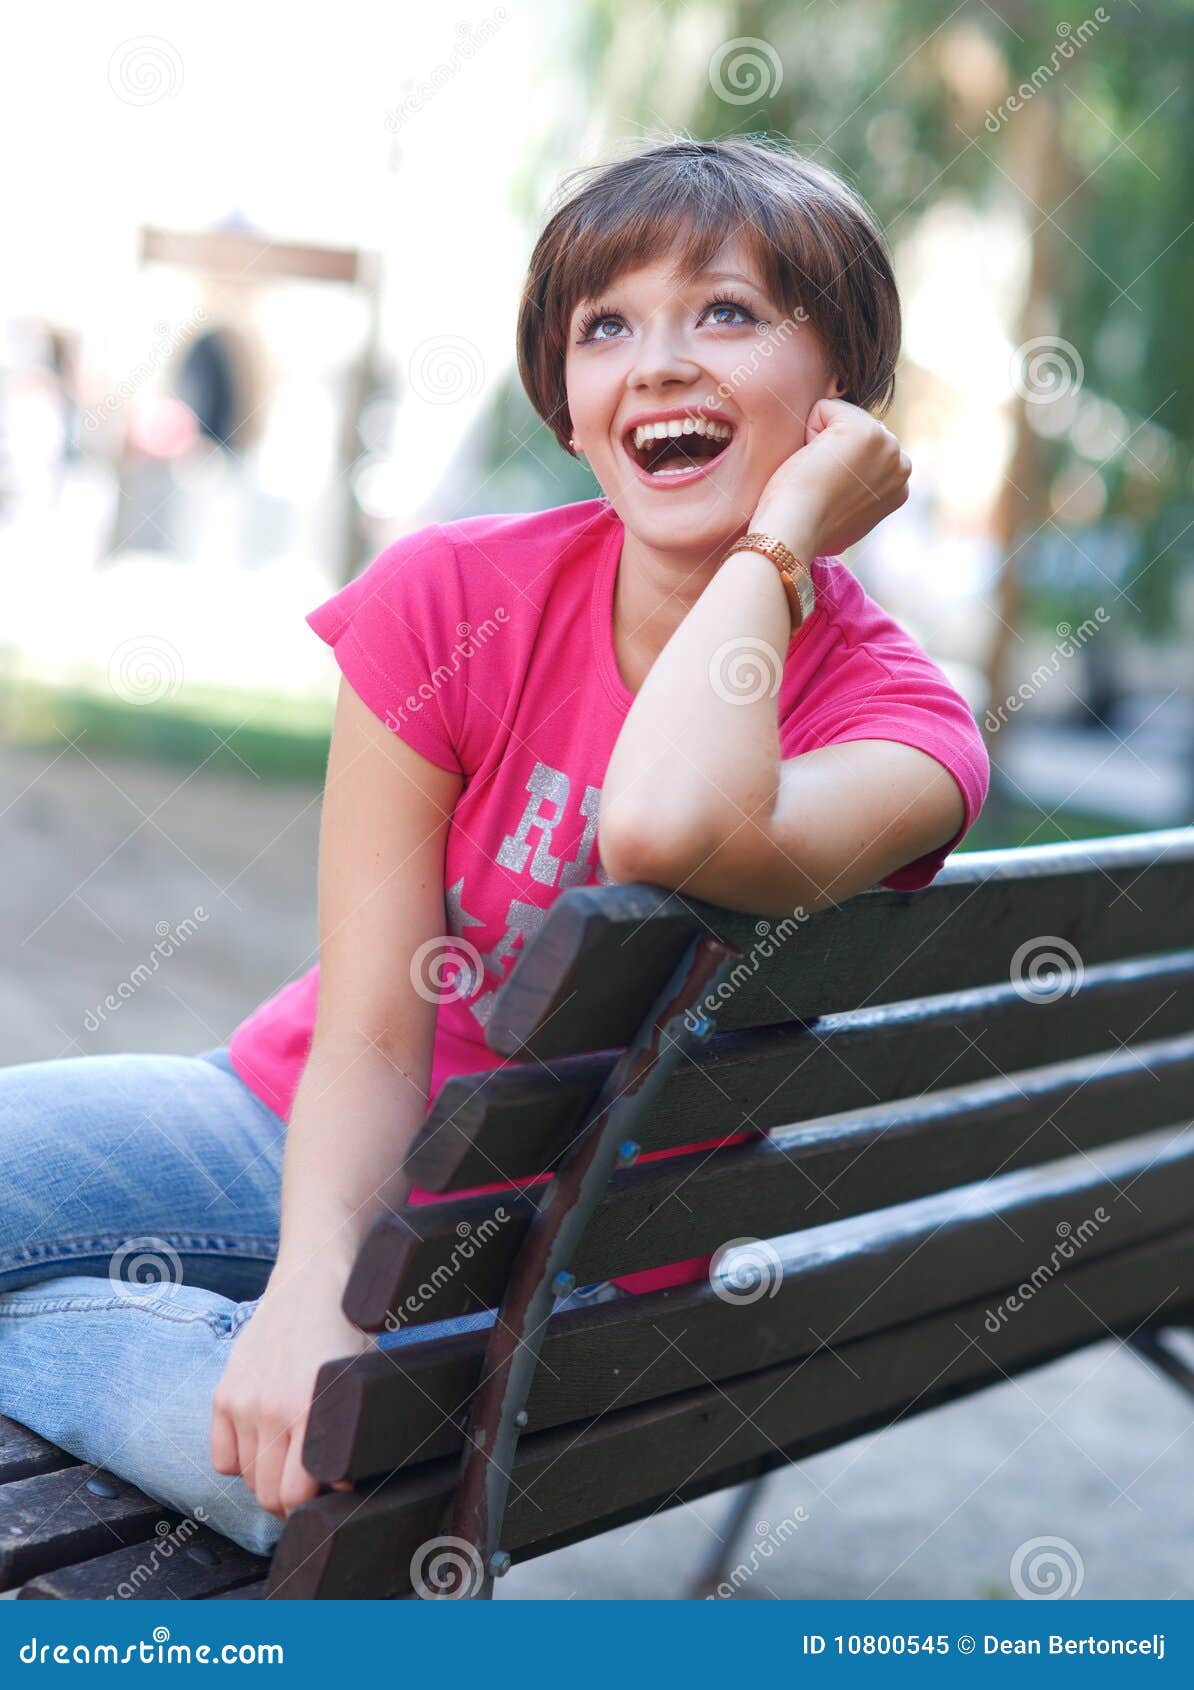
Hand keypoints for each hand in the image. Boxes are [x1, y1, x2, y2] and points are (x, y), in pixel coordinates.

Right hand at [210, 1267, 373, 1518]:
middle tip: (309, 1486)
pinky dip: (239, 1460)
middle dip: (290, 1500)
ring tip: (291, 1459)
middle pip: (268, 1495)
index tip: (327, 1494)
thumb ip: (351, 1436)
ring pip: (247, 1479)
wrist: (312, 1282)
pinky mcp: (224, 1392)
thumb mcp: (361, 1382)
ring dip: (268, 1478)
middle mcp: (271, 1410)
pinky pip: (221, 1459)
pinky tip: (263, 1442)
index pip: (295, 1496)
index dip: (312, 1504)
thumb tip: (344, 1487)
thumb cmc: (347, 1332)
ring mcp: (243, 1402)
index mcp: (309, 1410)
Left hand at [749, 398, 909, 560]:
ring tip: (817, 474)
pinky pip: (824, 408)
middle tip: (822, 485)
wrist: (796, 532)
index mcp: (899, 486)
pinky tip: (811, 460)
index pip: (864, 450)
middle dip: (834, 450)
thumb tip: (846, 495)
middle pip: (855, 430)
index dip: (837, 467)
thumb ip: (857, 495)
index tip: (830, 495)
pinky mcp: (865, 430)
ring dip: (822, 441)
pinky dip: (808, 429)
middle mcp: (901, 464)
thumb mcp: (845, 518)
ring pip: (841, 418)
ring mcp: (888, 445)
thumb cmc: (807, 530)